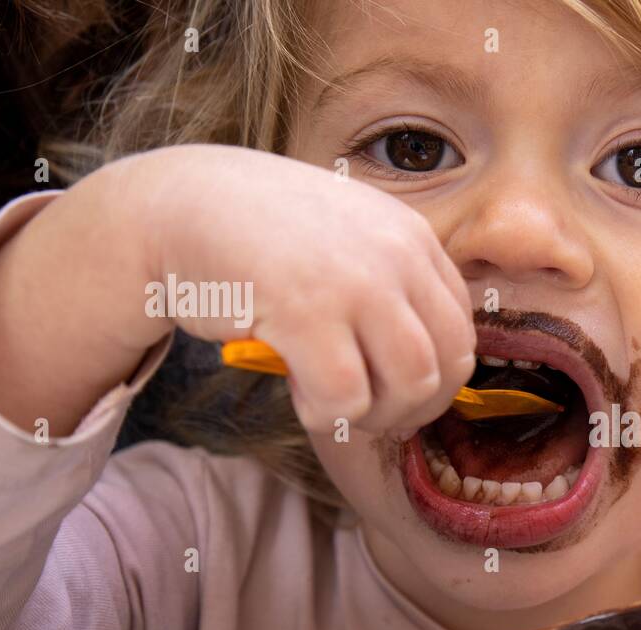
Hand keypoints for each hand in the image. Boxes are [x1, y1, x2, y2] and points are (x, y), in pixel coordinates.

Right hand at [139, 144, 474, 436]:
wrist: (178, 204)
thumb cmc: (263, 239)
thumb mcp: (349, 243)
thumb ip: (394, 290)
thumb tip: (428, 374)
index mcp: (413, 238)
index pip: (462, 331)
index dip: (433, 378)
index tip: (387, 386)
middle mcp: (396, 255)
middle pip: (450, 365)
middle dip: (412, 406)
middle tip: (363, 406)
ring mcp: (356, 281)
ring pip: (414, 385)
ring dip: (375, 414)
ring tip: (331, 399)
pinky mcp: (307, 310)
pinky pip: (348, 398)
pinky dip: (325, 414)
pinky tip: (298, 391)